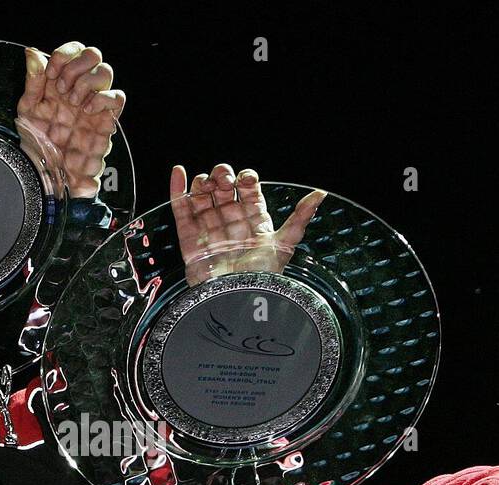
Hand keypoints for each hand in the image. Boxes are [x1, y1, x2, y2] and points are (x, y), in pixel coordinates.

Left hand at [17, 42, 124, 198]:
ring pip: (106, 72)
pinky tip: (87, 110)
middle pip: (93, 55)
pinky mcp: (105, 123)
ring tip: (74, 101)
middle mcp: (79, 90)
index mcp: (61, 83)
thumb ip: (33, 81)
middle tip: (62, 89)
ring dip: (88, 81)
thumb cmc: (37, 146)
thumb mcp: (27, 111)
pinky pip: (117, 99)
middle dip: (76, 66)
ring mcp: (94, 105)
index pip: (73, 52)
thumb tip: (33, 52)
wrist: (47, 176)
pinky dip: (103, 98)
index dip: (64, 55)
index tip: (51, 75)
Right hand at [168, 163, 326, 285]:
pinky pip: (182, 212)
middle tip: (225, 180)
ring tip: (207, 182)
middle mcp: (231, 225)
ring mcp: (209, 231)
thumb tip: (320, 193)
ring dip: (204, 183)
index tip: (246, 180)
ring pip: (203, 197)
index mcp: (254, 224)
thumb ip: (300, 217)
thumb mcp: (285, 244)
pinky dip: (178, 191)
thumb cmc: (261, 276)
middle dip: (223, 178)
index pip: (249, 192)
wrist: (235, 298)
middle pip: (224, 190)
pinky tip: (179, 172)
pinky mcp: (189, 241)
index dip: (246, 180)